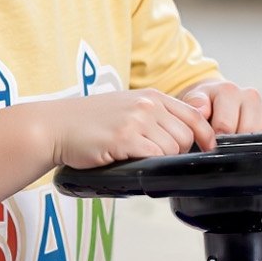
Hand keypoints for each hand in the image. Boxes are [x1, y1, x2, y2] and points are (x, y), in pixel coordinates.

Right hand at [45, 89, 216, 170]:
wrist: (55, 127)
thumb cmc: (87, 122)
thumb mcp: (126, 108)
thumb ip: (154, 116)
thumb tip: (183, 137)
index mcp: (151, 96)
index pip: (195, 115)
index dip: (205, 136)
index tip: (206, 150)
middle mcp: (147, 105)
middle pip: (186, 136)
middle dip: (176, 153)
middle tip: (153, 157)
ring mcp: (137, 120)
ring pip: (172, 149)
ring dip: (159, 160)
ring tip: (136, 157)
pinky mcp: (125, 138)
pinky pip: (155, 156)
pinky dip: (148, 164)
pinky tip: (130, 161)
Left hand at [179, 79, 261, 135]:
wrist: (213, 99)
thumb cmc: (203, 105)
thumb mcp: (192, 102)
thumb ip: (194, 104)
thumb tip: (203, 110)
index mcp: (228, 91)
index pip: (226, 126)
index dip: (217, 139)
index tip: (210, 143)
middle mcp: (249, 95)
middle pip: (247, 131)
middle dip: (233, 143)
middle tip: (222, 144)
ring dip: (248, 143)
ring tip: (234, 141)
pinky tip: (251, 143)